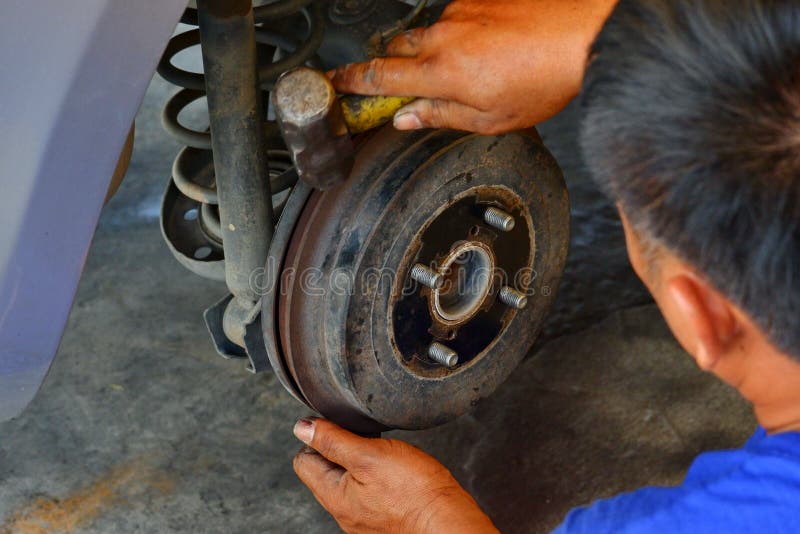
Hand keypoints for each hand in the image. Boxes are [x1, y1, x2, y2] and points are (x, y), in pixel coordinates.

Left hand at [292, 417, 497, 532]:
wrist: (448, 522)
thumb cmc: (415, 492)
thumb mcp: (370, 455)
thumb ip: (333, 440)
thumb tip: (302, 428)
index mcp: (333, 497)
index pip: (304, 461)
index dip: (320, 438)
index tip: (343, 430)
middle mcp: (344, 513)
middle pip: (325, 472)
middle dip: (341, 450)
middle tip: (368, 441)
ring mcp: (363, 519)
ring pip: (348, 482)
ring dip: (361, 463)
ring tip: (385, 456)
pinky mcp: (382, 520)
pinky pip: (368, 494)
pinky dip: (377, 478)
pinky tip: (396, 474)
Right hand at [330, 0, 617, 133]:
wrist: (584, 34)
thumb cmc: (544, 80)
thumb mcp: (490, 119)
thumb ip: (440, 115)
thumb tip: (405, 117)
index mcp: (441, 72)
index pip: (380, 76)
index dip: (352, 82)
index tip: (336, 84)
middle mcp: (443, 35)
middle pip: (395, 48)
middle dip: (391, 65)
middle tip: (400, 83)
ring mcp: (461, 11)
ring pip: (426, 32)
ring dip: (430, 50)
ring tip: (461, 70)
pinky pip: (454, 16)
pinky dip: (457, 34)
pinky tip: (484, 48)